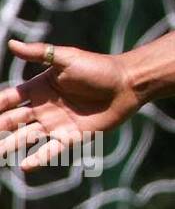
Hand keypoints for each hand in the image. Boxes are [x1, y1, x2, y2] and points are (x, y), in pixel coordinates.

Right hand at [0, 40, 142, 171]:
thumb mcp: (67, 59)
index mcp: (38, 88)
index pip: (8, 99)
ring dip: (9, 147)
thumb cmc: (98, 68)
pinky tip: (25, 166)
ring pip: (25, 138)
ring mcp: (56, 123)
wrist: (127, 83)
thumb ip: (40, 53)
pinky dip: (38, 158)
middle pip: (11, 121)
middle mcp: (43, 108)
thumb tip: (11, 42)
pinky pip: (52, 150)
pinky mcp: (72, 136)